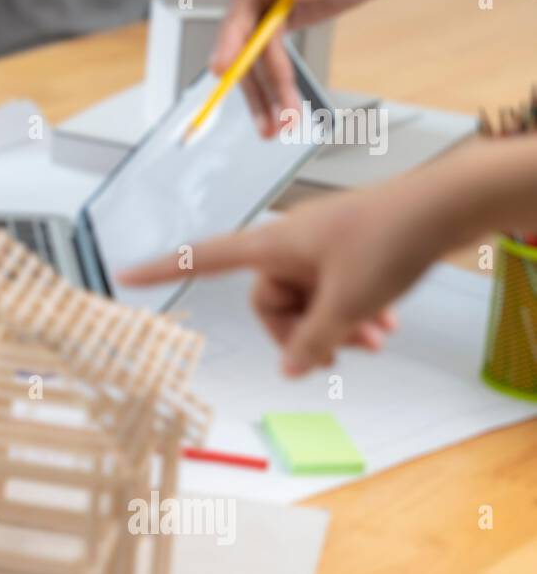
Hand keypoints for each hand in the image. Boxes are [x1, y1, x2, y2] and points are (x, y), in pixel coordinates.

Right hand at [115, 183, 457, 377]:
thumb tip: (292, 367)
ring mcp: (318, 244)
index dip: (162, 268)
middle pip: (270, 299)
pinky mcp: (346, 248)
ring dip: (337, 325)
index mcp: (272, 245)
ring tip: (375, 340)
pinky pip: (332, 287)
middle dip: (304, 330)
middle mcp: (288, 242)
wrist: (447, 206)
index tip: (126, 273)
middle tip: (341, 352)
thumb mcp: (348, 305)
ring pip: (309, 298)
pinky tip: (383, 323)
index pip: (203, 258)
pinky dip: (353, 309)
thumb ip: (313, 341)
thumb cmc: (391, 239)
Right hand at [213, 0, 411, 136]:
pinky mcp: (276, 17)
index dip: (231, 35)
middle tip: (271, 120)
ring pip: (254, 51)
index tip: (222, 68)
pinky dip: (272, 83)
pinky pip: (267, 54)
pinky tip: (278, 110)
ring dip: (262, 92)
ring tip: (274, 129)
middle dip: (256, 79)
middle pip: (246, 34)